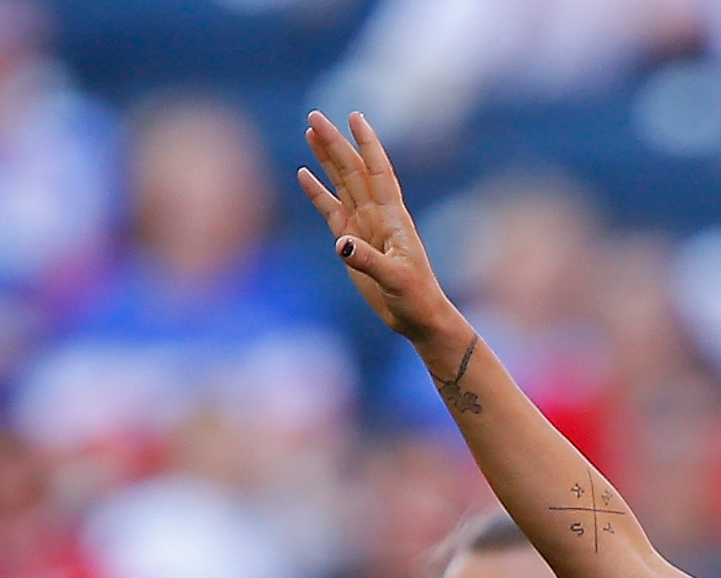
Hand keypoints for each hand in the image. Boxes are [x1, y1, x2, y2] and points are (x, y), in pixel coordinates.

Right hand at [298, 111, 462, 347]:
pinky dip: (318, 192)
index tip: (355, 117)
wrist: (416, 317)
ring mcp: (363, 226)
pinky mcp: (351, 242)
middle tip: (314, 116)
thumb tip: (340, 244)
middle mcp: (377, 214)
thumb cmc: (415, 297)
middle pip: (352, 170)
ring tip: (310, 131)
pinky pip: (331, 210)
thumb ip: (368, 260)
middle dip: (335, 143)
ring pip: (342, 183)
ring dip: (326, 158)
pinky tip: (304, 173)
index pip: (377, 171)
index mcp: (392, 216)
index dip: (367, 144)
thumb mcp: (394, 279)